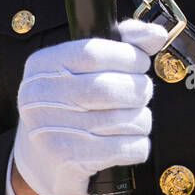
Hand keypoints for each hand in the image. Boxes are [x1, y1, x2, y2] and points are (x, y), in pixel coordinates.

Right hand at [11, 18, 167, 194]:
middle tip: (143, 92)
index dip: (128, 56)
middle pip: (107, 88)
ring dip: (141, 119)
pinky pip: (122, 149)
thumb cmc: (70, 106)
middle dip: (138, 89)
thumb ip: (122, 44)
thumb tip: (156, 34)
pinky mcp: (65, 161)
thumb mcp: (84, 68)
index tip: (141, 63)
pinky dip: (137, 144)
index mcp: (42, 66)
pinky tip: (130, 141)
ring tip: (136, 118)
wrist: (40, 159)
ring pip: (120, 120)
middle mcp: (38, 97)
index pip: (92, 52)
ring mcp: (49, 131)